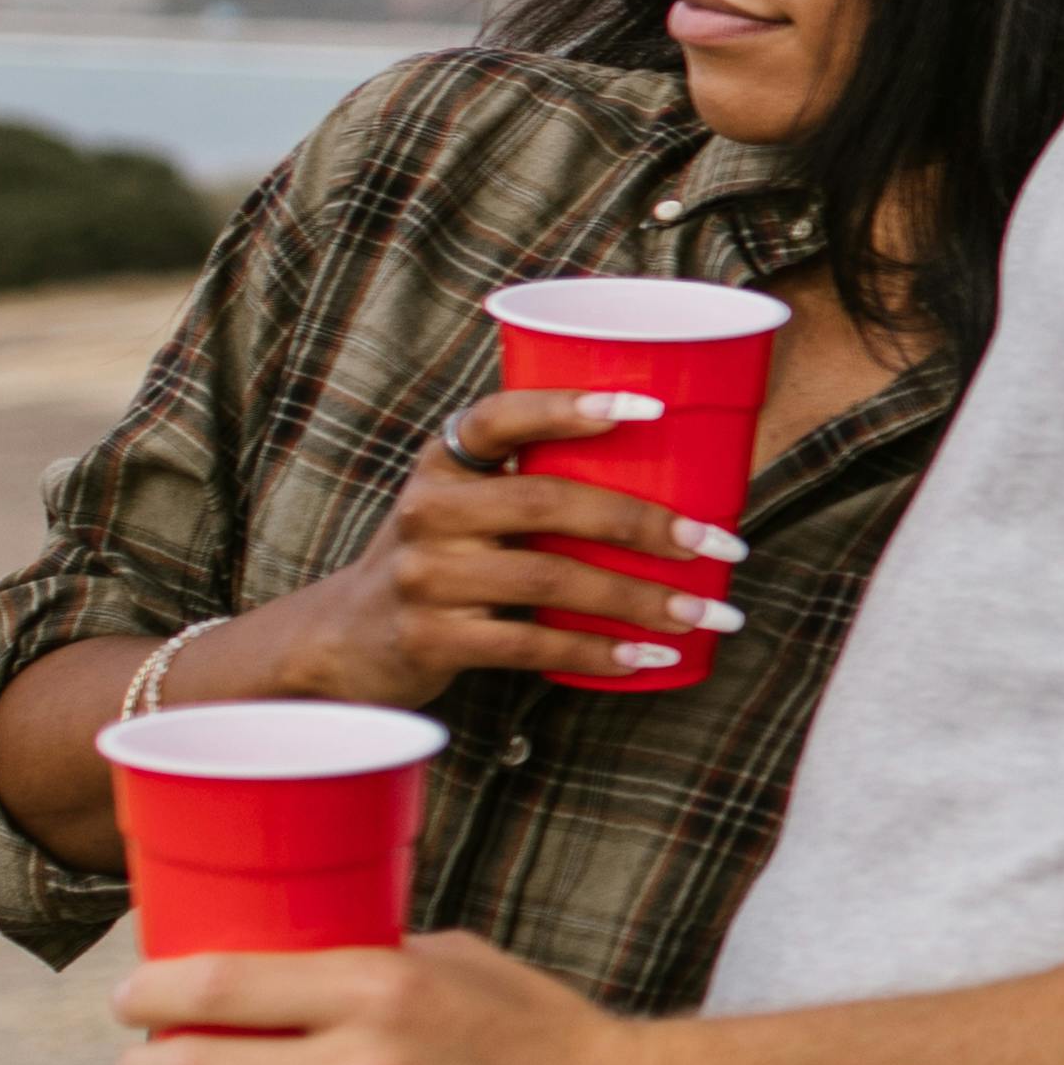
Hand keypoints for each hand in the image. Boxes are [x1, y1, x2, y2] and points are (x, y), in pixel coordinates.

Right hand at [226, 387, 745, 704]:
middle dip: (645, 523)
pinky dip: (597, 653)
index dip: (568, 406)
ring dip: (639, 598)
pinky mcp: (430, 637)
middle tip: (719, 543)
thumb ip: (531, 484)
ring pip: (550, 578)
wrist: (344, 641)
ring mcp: (423, 575)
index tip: (649, 407)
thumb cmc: (441, 562)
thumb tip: (672, 470)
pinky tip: (647, 659)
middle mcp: (427, 509)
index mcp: (442, 463)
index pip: (498, 417)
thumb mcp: (464, 508)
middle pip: (549, 502)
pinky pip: (530, 645)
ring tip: (704, 613)